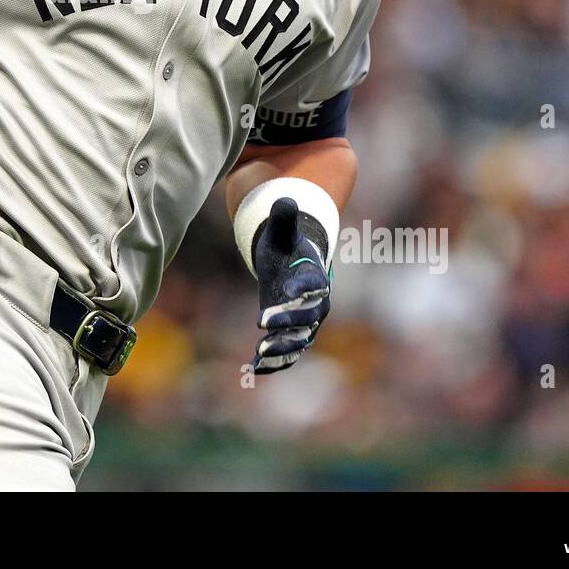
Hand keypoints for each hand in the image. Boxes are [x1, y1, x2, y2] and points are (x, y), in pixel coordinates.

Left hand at [250, 197, 330, 374]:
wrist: (294, 264)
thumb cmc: (287, 246)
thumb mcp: (283, 230)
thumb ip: (284, 218)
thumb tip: (285, 199)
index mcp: (314, 276)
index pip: (312, 285)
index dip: (300, 290)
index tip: (285, 294)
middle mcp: (315, 304)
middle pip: (306, 317)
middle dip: (287, 323)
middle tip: (264, 326)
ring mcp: (303, 322)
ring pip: (298, 339)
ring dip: (281, 349)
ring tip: (261, 355)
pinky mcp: (290, 333)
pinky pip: (287, 352)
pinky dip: (273, 362)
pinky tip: (254, 369)